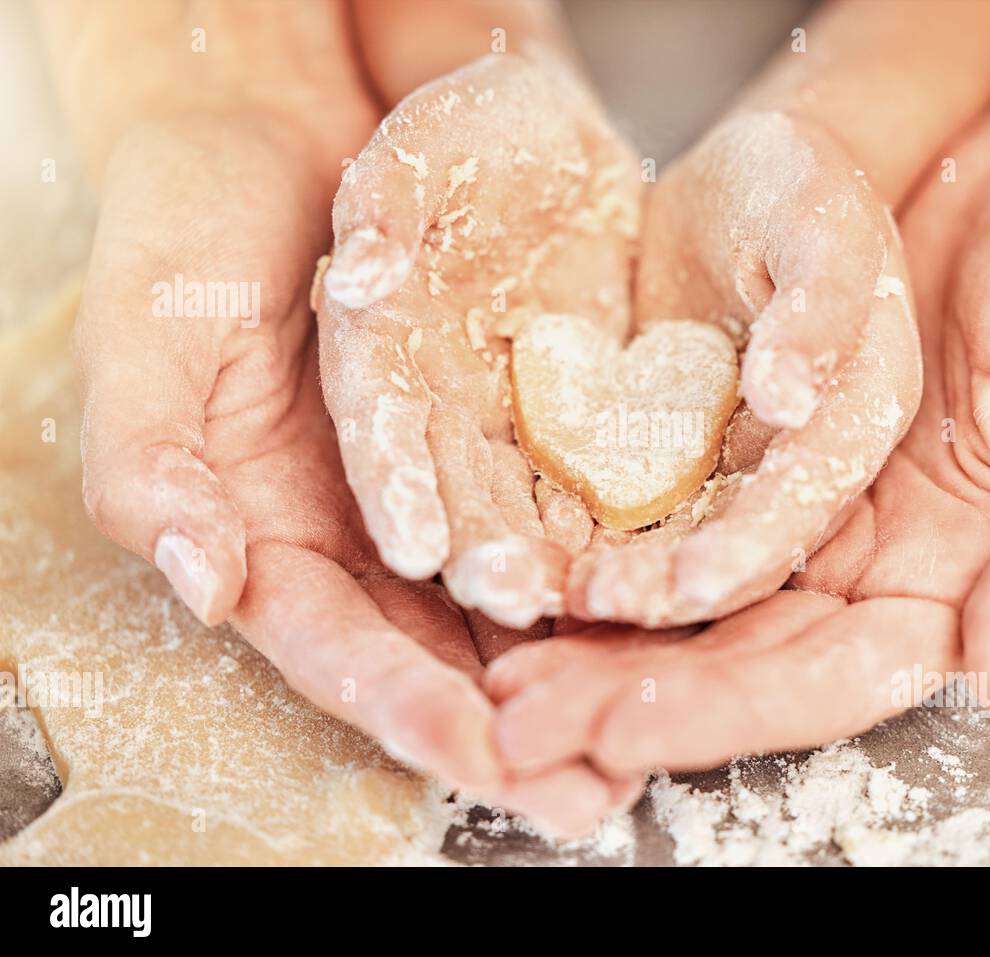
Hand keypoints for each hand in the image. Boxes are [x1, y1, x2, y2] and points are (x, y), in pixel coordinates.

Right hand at [63, 12, 633, 832]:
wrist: (277, 138)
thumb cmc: (188, 238)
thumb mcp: (147, 342)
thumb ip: (156, 470)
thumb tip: (204, 586)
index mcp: (277, 538)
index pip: (346, 648)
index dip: (411, 708)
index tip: (484, 758)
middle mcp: (370, 533)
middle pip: (447, 653)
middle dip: (519, 727)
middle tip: (591, 793)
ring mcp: (446, 486)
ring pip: (520, 598)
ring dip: (582, 667)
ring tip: (647, 730)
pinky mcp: (508, 429)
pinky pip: (566, 503)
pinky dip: (610, 557)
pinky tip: (666, 601)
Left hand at [483, 144, 989, 773]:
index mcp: (950, 578)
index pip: (828, 677)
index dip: (726, 709)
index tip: (625, 725)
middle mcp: (866, 563)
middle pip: (736, 658)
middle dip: (630, 694)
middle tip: (525, 723)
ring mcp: (802, 510)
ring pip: (687, 602)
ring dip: (596, 643)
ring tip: (507, 672)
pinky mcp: (750, 443)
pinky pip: (667, 510)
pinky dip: (602, 545)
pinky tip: (532, 572)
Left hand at [563, 110, 922, 627]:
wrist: (739, 182)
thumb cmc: (800, 184)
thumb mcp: (822, 224)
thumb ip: (820, 308)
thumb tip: (791, 400)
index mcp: (859, 414)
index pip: (810, 499)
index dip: (754, 550)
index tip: (690, 588)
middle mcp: (795, 462)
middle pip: (740, 556)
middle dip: (672, 597)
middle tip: (596, 612)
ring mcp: (727, 469)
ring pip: (675, 549)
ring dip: (617, 591)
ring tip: (542, 613)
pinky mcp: (665, 458)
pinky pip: (623, 513)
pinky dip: (578, 546)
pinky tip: (523, 567)